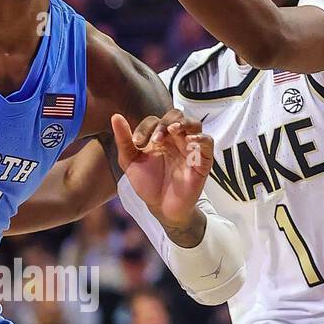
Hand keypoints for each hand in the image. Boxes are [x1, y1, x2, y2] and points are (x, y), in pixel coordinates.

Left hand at [111, 109, 212, 232]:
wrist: (161, 207)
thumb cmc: (148, 183)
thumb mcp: (130, 162)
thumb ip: (124, 141)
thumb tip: (115, 117)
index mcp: (158, 137)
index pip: (154, 120)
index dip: (145, 127)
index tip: (136, 143)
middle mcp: (175, 139)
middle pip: (176, 116)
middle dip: (164, 123)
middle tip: (155, 140)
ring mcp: (189, 148)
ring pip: (193, 124)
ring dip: (183, 124)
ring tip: (172, 131)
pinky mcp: (202, 160)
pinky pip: (208, 142)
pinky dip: (201, 138)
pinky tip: (190, 141)